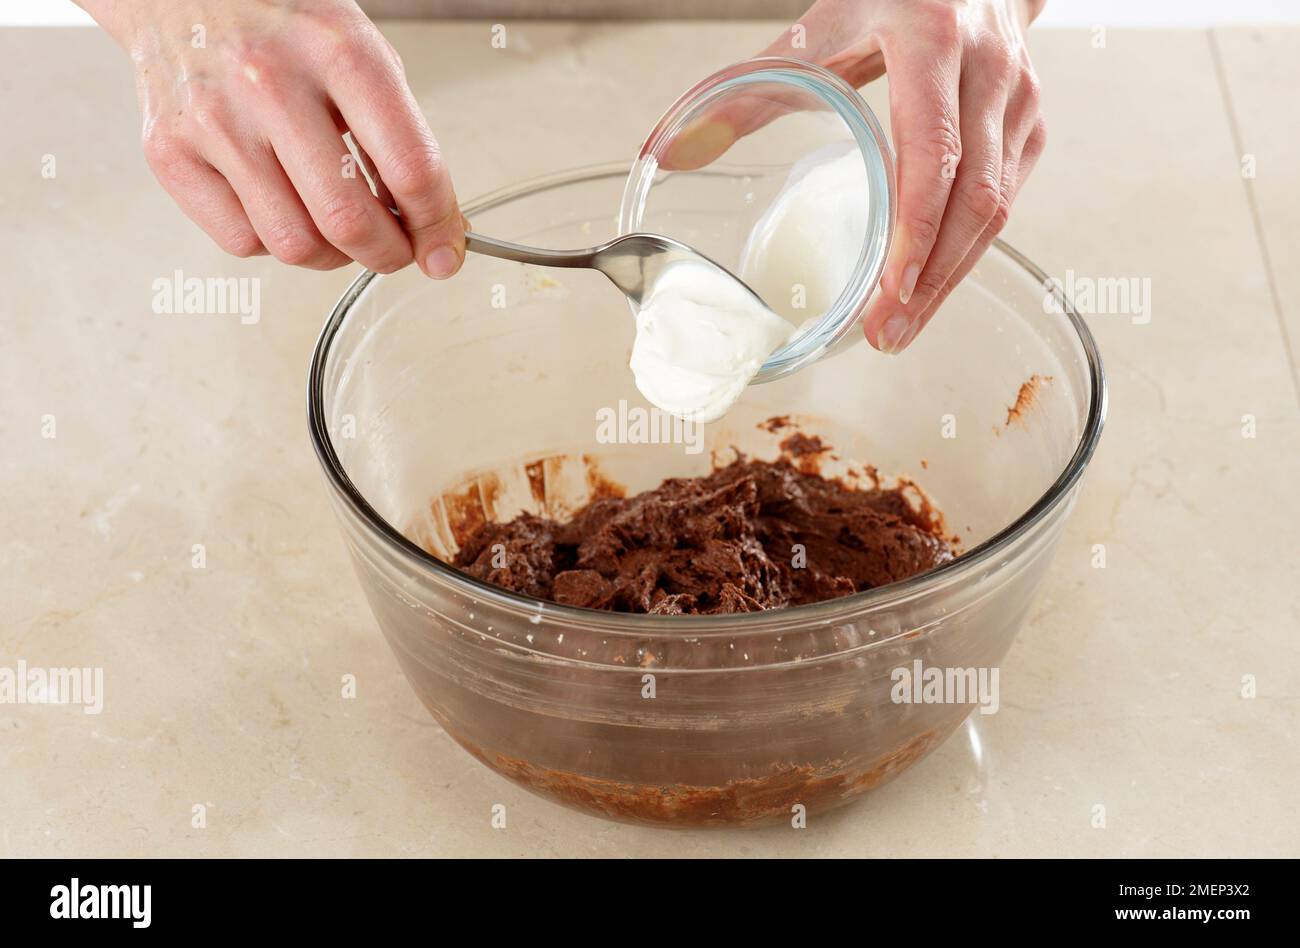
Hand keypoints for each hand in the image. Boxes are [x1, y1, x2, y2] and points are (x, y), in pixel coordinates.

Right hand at [79, 0, 465, 277]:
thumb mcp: (364, 57)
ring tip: (335, 226)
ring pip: (295, 244)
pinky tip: (281, 207)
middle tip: (396, 250)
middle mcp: (270, 83)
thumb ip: (405, 140)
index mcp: (339, 52)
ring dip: (332, 255)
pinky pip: (242, 241)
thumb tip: (437, 229)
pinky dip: (273, 243)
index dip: (437, 226)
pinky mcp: (169, 152)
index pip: (411, 167)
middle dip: (388, 254)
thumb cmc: (284, 27)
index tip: (443, 249)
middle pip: (349, 221)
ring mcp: (214, 119)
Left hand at [670, 0, 1046, 352]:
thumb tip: (664, 150)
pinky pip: (1005, 202)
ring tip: (901, 329)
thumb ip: (743, 89)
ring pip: (997, 210)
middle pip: (974, 199)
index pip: (934, 151)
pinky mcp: (1030, 124)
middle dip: (929, 281)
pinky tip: (927, 288)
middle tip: (887, 336)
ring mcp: (1019, 99)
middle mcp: (989, 70)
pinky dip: (963, 252)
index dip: (914, 229)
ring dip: (948, 279)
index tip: (889, 292)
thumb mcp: (815, 27)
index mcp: (931, 40)